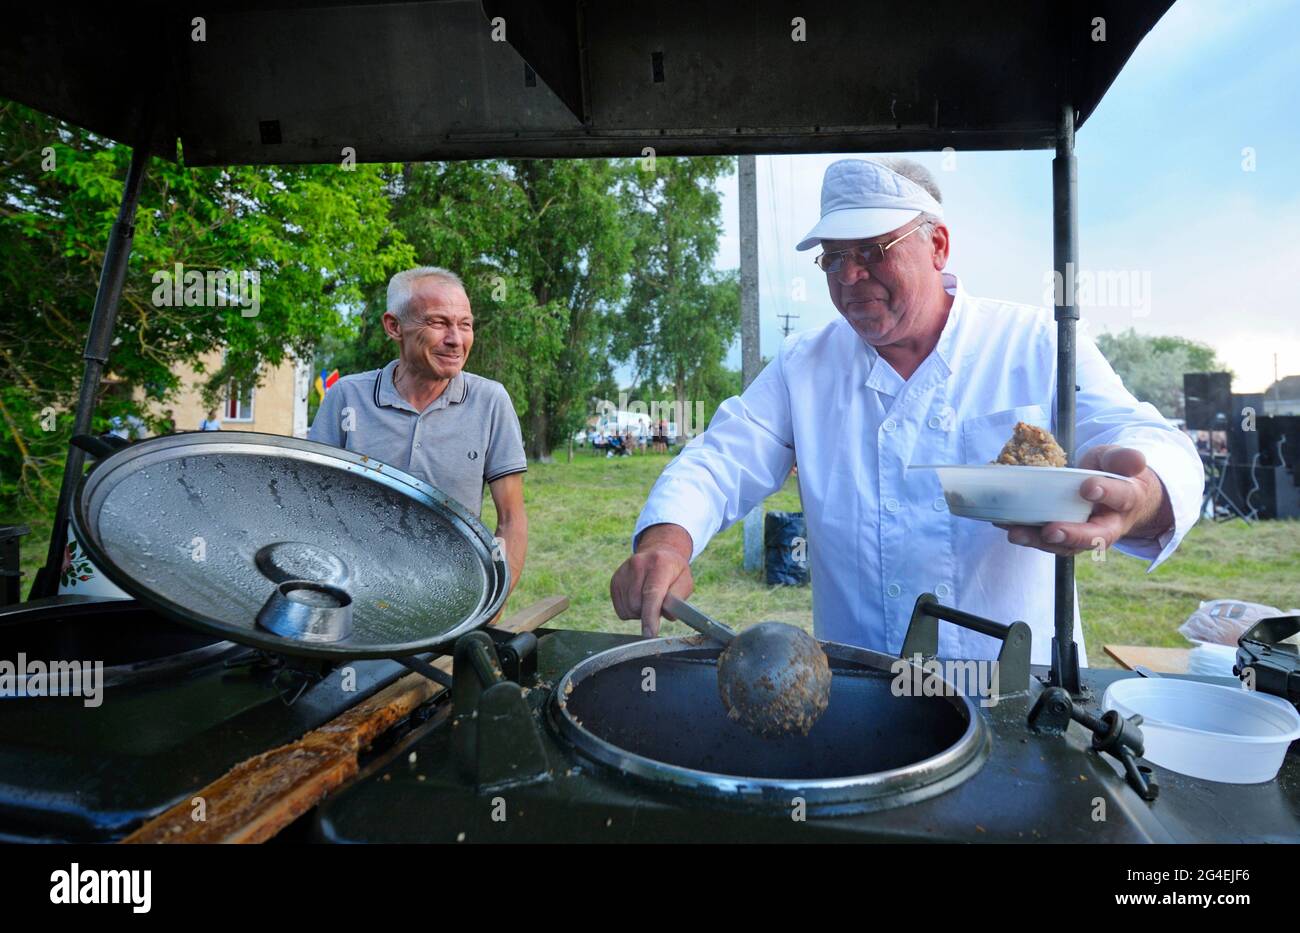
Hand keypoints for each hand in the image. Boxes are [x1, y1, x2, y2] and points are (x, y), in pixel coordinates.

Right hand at [610, 523, 694, 636]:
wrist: (658, 553)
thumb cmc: (674, 572)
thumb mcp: (685, 582)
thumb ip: (678, 599)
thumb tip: (665, 614)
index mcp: (659, 564)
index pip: (651, 593)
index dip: (650, 616)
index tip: (650, 633)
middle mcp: (638, 564)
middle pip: (637, 605)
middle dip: (649, 613)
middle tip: (659, 604)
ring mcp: (624, 572)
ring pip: (628, 609)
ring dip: (640, 612)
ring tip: (649, 600)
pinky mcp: (615, 580)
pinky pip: (620, 610)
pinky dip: (631, 611)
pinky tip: (639, 599)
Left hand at [997, 445, 1172, 557]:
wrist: (1112, 495)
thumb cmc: (1113, 474)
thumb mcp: (1117, 459)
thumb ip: (1122, 458)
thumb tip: (1137, 460)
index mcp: (1127, 500)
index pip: (1121, 497)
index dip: (1106, 493)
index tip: (1088, 487)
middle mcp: (1108, 524)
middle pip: (1094, 537)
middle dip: (1072, 535)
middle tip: (1051, 531)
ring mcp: (1084, 535)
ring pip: (1066, 546)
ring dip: (1040, 541)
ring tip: (1016, 533)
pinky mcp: (1063, 537)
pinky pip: (1046, 541)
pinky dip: (1026, 535)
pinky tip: (1004, 524)